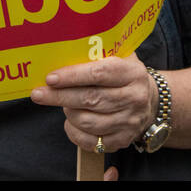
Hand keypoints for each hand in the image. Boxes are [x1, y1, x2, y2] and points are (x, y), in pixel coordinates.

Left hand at [30, 55, 157, 153]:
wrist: (152, 102)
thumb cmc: (126, 74)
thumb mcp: (121, 56)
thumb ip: (100, 52)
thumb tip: (64, 48)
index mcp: (132, 73)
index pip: (99, 74)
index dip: (73, 76)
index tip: (51, 78)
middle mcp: (134, 98)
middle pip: (90, 99)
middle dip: (60, 97)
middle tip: (39, 94)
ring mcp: (129, 122)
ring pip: (88, 122)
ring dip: (68, 113)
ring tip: (61, 103)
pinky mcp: (122, 140)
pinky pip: (91, 142)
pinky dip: (74, 132)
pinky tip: (70, 122)